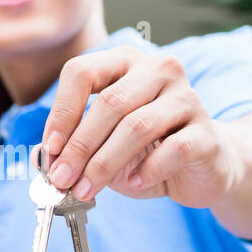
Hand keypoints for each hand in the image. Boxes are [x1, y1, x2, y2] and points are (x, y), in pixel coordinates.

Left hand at [37, 46, 240, 208]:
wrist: (203, 166)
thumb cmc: (147, 151)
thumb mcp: (103, 144)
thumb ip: (75, 145)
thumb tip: (45, 157)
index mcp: (125, 62)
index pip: (83, 72)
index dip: (62, 112)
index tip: (51, 148)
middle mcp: (158, 70)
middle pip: (110, 102)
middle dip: (80, 146)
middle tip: (62, 178)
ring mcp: (187, 98)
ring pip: (138, 126)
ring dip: (105, 163)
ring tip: (86, 188)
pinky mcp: (207, 131)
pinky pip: (174, 149)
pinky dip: (148, 170)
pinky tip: (134, 183)